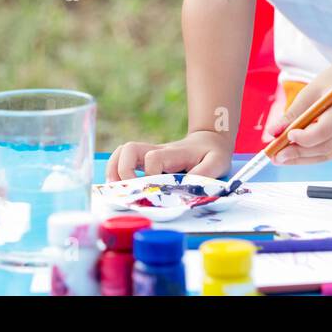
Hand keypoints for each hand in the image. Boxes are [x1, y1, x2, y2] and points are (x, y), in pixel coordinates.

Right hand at [105, 129, 232, 181]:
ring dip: (114, 170)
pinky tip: (119, 187)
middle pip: (128, 149)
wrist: (209, 140)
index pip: (153, 158)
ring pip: (121, 152)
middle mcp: (156, 151)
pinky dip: (115, 172)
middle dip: (123, 171)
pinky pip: (122, 159)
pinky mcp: (145, 160)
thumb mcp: (217, 162)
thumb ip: (204, 173)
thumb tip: (186, 187)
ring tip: (116, 190)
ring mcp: (148, 154)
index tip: (157, 190)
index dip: (151, 175)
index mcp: (173, 153)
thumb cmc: (212, 153)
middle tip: (128, 191)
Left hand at [268, 64, 331, 165]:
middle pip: (326, 146)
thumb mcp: (310, 91)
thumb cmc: (330, 84)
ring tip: (279, 158)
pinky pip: (329, 154)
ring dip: (301, 159)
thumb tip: (272, 132)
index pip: (326, 128)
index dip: (305, 137)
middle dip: (298, 153)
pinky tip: (293, 155)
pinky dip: (310, 157)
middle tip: (275, 155)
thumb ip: (293, 113)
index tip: (286, 136)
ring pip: (327, 154)